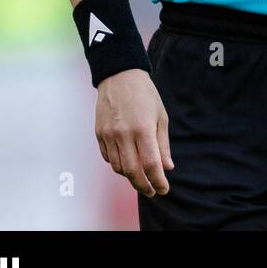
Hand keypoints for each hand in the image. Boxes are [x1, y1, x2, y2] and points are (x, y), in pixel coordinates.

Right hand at [96, 68, 173, 196]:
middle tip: (152, 191)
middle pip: (132, 171)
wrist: (119, 76)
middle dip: (143, 186)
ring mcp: (108, 135)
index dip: (158, 181)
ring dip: (130, 177)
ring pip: (118, 167)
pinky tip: (127, 163)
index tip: (164, 189)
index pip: (151, 164)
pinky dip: (118, 165)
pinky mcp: (99, 133)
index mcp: (143, 129)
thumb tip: (167, 168)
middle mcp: (123, 134)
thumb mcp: (161, 116)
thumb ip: (163, 144)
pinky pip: (108, 157)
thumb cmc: (145, 95)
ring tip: (141, 178)